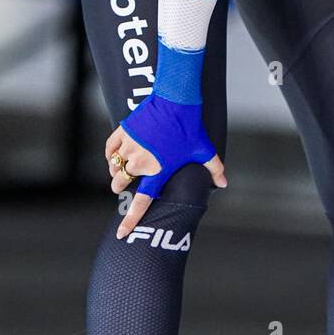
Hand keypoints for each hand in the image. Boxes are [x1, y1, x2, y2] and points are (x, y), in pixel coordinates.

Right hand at [104, 95, 225, 239]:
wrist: (175, 100)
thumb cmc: (190, 126)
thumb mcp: (204, 150)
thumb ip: (214, 169)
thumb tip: (223, 184)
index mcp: (158, 172)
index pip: (141, 202)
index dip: (130, 221)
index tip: (122, 234)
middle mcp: (140, 163)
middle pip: (120, 184)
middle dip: (120, 187)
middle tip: (124, 185)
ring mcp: (129, 147)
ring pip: (114, 167)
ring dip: (116, 171)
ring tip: (123, 168)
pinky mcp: (122, 133)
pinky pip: (109, 150)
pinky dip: (110, 155)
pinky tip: (115, 155)